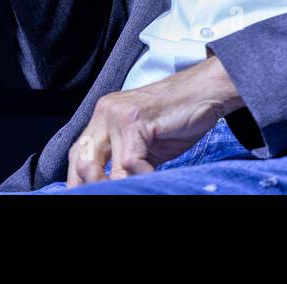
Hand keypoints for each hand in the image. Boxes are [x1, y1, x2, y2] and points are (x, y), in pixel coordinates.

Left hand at [66, 56, 242, 186]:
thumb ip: (126, 161)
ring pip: (100, 165)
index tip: (88, 194)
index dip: (79, 179)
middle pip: (81, 159)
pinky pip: (127, 161)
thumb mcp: (146, 143)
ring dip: (117, 183)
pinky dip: (139, 175)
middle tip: (109, 195)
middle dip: (92, 184)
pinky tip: (151, 174)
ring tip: (135, 187)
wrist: (206, 90)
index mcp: (104, 116)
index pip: (79, 153)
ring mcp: (118, 115)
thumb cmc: (180, 117)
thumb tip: (115, 186)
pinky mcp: (135, 120)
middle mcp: (105, 112)